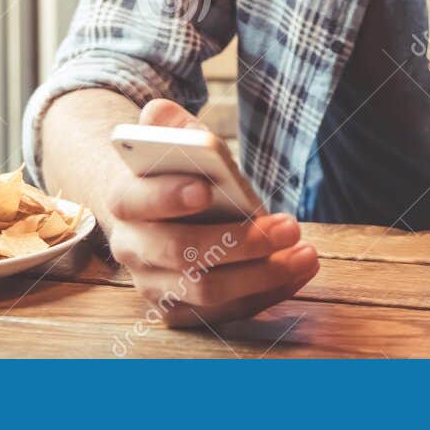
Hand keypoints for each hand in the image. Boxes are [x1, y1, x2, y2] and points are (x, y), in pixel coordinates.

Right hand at [100, 98, 319, 326]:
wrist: (159, 213)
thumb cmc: (174, 172)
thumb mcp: (170, 141)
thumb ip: (169, 125)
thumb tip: (163, 115)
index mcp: (123, 200)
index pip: (136, 201)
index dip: (168, 196)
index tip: (206, 189)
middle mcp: (132, 249)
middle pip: (180, 252)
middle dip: (239, 242)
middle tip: (288, 227)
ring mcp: (154, 285)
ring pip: (207, 292)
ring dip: (263, 275)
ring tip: (305, 253)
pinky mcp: (179, 312)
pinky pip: (225, 314)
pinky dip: (267, 295)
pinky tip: (298, 271)